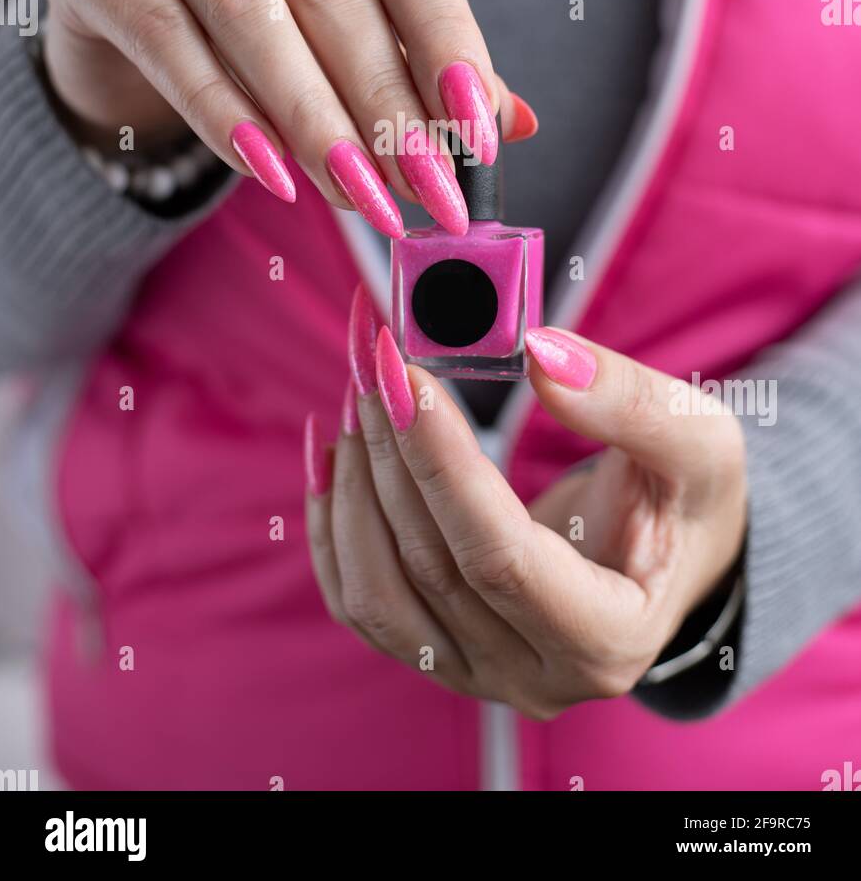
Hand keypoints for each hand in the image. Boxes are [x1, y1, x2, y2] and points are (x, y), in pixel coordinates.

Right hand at [45, 0, 534, 230]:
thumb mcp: (341, 49)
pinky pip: (167, 38)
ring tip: (359, 197)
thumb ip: (419, 77)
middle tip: (425, 192)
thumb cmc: (249, 42)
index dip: (447, 37)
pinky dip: (223, 113)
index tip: (477, 133)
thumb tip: (515, 125)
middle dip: (387, 103)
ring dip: (314, 115)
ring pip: (253, 12)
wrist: (113, 34)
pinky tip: (271, 174)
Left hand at [306, 297, 746, 718]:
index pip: (502, 560)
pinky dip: (335, 523)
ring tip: (358, 393)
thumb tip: (540, 354)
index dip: (445, 467)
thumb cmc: (688, 499)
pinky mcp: (436, 654)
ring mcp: (477, 674)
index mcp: (611, 638)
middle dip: (393, 450)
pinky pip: (359, 601)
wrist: (668, 556)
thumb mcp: (697, 441)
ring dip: (356, 483)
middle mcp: (537, 677)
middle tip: (375, 356)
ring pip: (379, 591)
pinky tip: (334, 452)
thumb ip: (632, 402)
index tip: (409, 374)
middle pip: (433, 565)